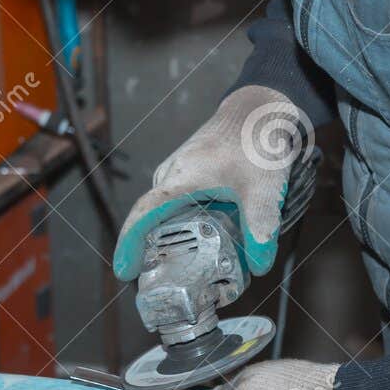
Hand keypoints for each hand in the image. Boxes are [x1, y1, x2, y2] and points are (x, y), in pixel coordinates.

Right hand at [113, 85, 308, 280]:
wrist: (261, 105)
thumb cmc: (256, 138)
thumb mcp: (264, 188)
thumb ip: (261, 227)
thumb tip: (259, 266)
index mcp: (182, 177)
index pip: (144, 213)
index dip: (130, 243)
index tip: (124, 271)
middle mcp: (172, 174)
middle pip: (152, 218)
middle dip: (153, 251)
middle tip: (164, 283)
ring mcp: (179, 170)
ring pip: (165, 210)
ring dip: (171, 237)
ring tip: (185, 269)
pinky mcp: (190, 170)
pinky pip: (177, 201)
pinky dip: (184, 223)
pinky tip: (203, 239)